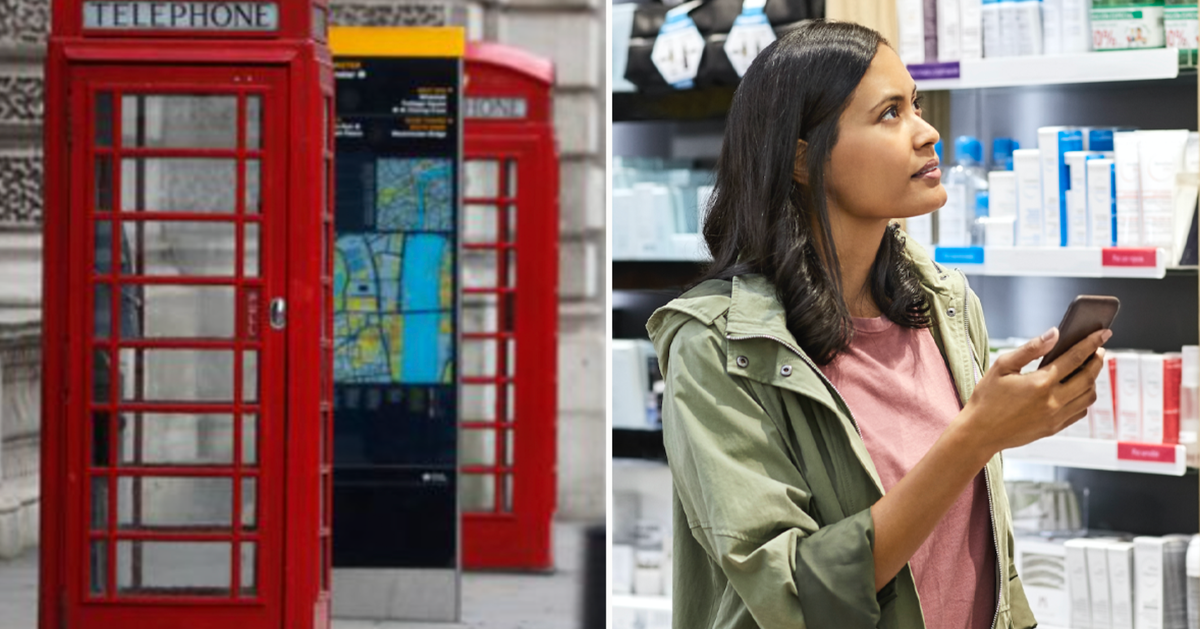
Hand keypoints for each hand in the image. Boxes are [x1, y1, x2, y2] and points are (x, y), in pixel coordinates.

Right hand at [957, 327, 1110, 456]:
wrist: (979, 432)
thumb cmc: (986, 399)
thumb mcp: (1002, 366)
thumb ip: (1031, 349)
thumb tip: (1054, 334)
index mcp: (1040, 383)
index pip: (1075, 358)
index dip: (1091, 343)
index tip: (1103, 333)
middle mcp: (1053, 401)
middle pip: (1088, 377)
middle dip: (1097, 360)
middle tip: (1098, 349)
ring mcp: (1056, 417)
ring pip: (1088, 396)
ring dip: (1092, 380)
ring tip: (1087, 369)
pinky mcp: (1055, 428)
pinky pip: (1080, 412)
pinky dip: (1084, 398)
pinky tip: (1076, 389)